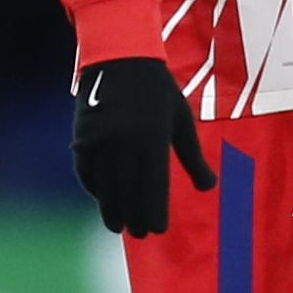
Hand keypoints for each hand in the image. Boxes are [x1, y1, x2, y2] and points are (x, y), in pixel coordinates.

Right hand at [72, 57, 215, 234]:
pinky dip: (92, 186)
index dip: (154, 210)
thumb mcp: (181, 120)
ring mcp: (101, 137)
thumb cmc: (159, 92)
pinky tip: (100, 199)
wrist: (121, 57)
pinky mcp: (83, 133)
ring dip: (111, 207)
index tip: (156, 230)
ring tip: (116, 226)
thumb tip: (209, 187)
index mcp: (154, 138)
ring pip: (105, 183)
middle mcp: (126, 140)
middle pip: (128, 188)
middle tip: (138, 234)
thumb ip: (193, 156)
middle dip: (133, 215)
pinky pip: (86, 168)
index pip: (154, 184)